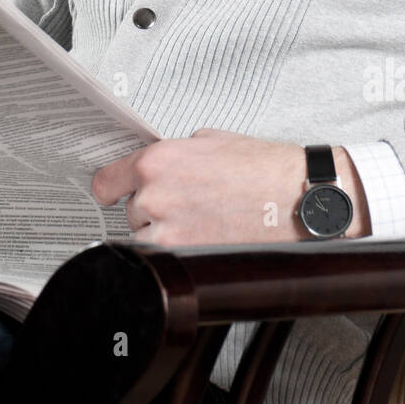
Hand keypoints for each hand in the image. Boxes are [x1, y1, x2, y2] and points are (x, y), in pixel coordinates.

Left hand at [91, 131, 370, 245]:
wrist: (299, 199)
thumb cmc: (266, 169)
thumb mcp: (211, 141)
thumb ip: (174, 154)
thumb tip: (158, 166)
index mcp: (158, 161)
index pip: (105, 183)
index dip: (112, 190)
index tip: (114, 194)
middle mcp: (156, 196)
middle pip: (130, 212)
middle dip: (152, 210)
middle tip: (187, 205)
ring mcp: (169, 232)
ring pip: (145, 241)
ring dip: (163, 236)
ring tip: (201, 224)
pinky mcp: (187, 259)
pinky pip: (165, 262)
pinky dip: (179, 256)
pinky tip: (205, 240)